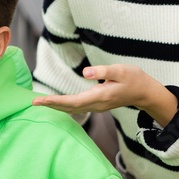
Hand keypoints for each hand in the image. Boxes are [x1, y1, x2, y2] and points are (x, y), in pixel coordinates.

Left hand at [32, 64, 176, 123]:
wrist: (145, 92)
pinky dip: (64, 105)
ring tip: (40, 102)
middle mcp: (96, 104)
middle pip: (69, 107)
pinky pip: (76, 107)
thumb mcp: (121, 70)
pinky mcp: (97, 104)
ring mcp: (96, 106)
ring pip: (72, 108)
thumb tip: (86, 72)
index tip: (41, 100)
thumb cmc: (134, 78)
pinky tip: (55, 103)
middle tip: (32, 102)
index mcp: (100, 96)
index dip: (56, 100)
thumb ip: (104, 71)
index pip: (73, 101)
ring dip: (56, 105)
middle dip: (51, 104)